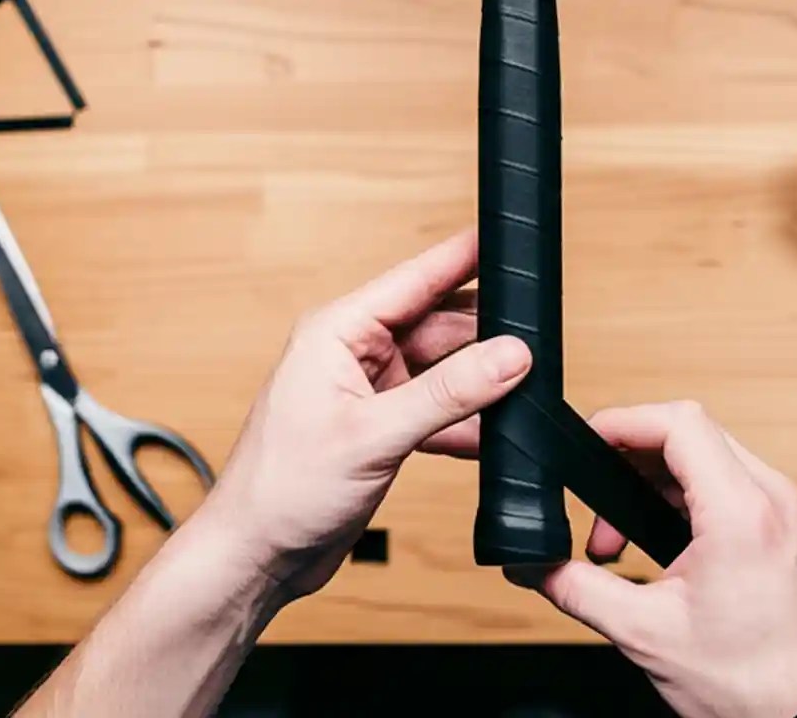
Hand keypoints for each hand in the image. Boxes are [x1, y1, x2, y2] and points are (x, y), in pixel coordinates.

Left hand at [199, 229, 531, 600]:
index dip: (464, 257)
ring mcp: (370, 393)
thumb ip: (448, 393)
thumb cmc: (282, 490)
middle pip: (440, 325)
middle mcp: (354, 354)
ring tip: (529, 388)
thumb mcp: (374, 434)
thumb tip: (509, 356)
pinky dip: (467, 423)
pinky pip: (438, 412)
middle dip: (487, 332)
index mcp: (338, 332)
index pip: (415, 279)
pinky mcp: (382, 430)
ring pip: (444, 371)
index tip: (508, 239)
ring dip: (481, 383)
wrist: (257, 557)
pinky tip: (500, 435)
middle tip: (539, 337)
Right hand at [505, 401, 796, 717]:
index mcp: (741, 514)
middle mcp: (774, 499)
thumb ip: (580, 590)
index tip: (589, 440)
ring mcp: (788, 511)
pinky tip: (663, 544)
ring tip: (624, 542)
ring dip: (657, 484)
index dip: (623, 421)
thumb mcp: (647, 635)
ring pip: (711, 458)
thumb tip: (538, 566)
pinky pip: (732, 485)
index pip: (679, 423)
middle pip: (691, 434)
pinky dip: (688, 499)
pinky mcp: (791, 528)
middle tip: (598, 513)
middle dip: (631, 462)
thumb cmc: (758, 686)